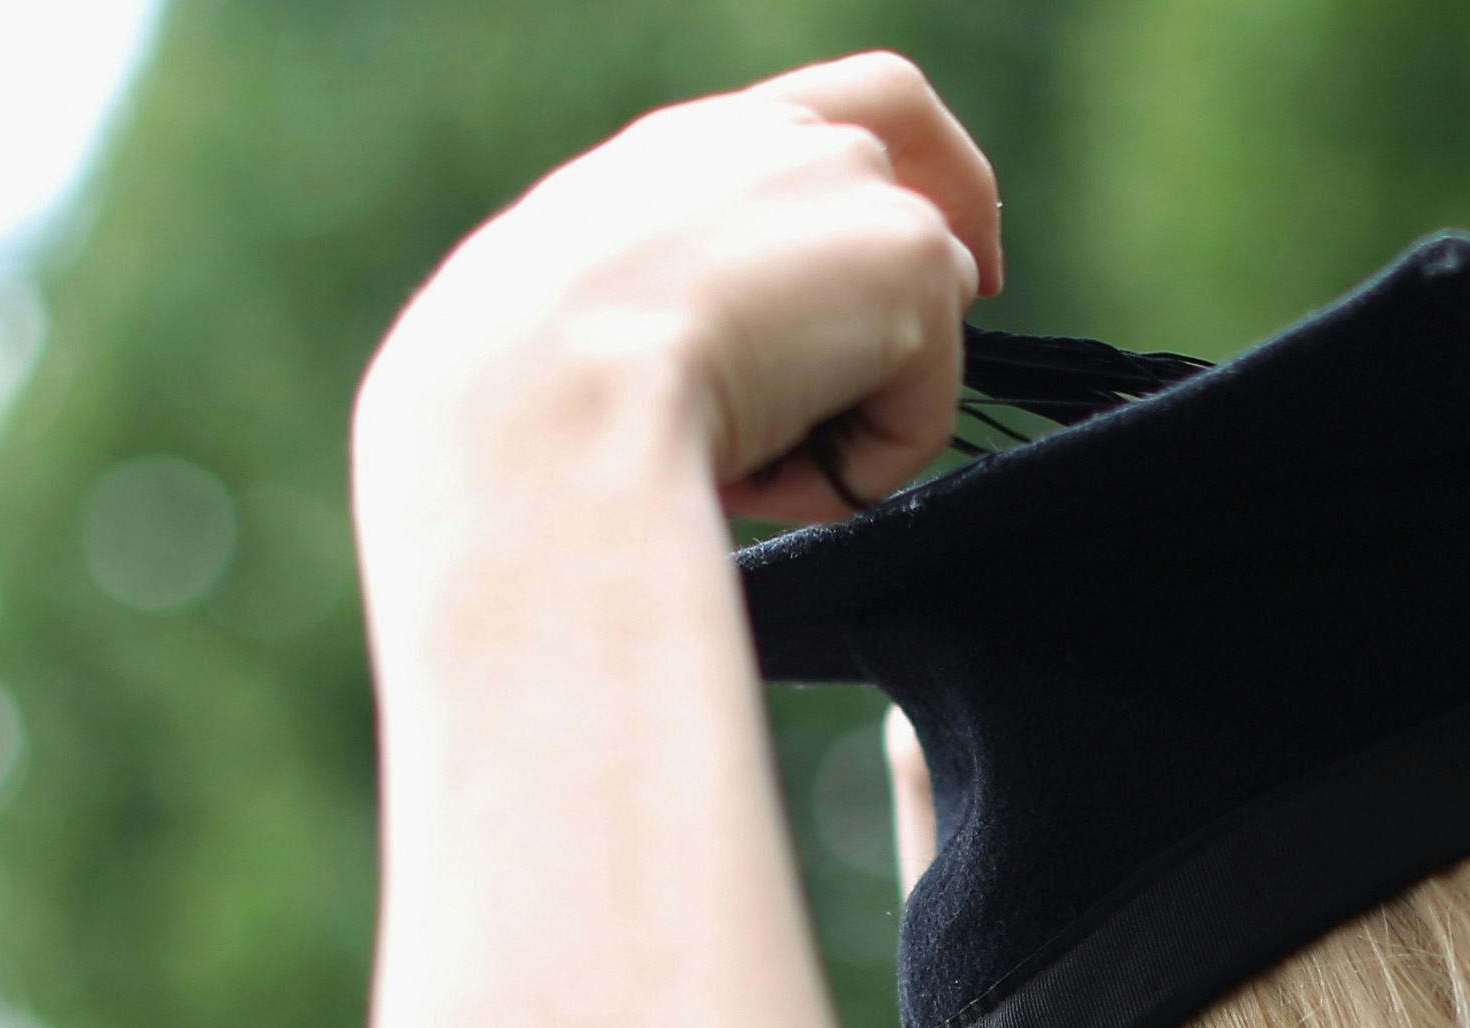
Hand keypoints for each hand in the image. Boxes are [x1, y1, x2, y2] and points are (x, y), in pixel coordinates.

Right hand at [355, 54, 998, 529]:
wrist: (543, 393)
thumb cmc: (518, 389)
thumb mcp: (577, 316)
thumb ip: (667, 305)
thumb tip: (725, 382)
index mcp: (691, 148)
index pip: (850, 109)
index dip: (923, 167)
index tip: (951, 241)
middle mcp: (786, 142)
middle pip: (925, 196)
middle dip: (933, 295)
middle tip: (897, 390)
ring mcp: (854, 192)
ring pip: (920, 328)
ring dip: (856, 415)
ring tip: (751, 465)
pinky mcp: (908, 268)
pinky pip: (920, 417)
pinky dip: (861, 469)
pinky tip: (772, 476)